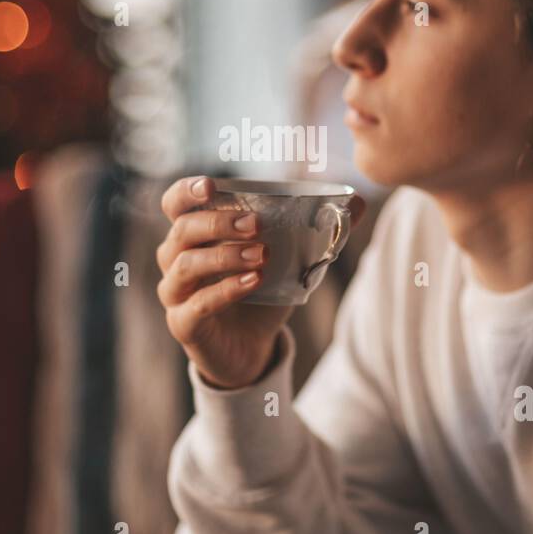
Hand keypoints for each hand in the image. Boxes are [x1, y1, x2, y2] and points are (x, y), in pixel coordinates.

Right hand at [156, 175, 365, 389]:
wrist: (252, 347)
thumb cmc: (262, 292)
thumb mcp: (292, 258)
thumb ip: (319, 228)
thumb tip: (357, 200)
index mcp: (193, 234)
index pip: (174, 204)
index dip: (186, 191)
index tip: (211, 186)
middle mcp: (175, 259)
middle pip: (182, 229)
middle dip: (219, 222)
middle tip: (256, 224)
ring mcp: (175, 293)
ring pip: (186, 264)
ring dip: (225, 254)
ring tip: (263, 255)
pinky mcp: (184, 324)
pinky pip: (198, 303)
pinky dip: (226, 289)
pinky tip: (254, 282)